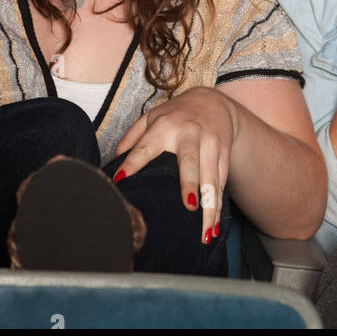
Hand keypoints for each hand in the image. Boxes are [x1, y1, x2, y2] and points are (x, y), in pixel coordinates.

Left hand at [114, 86, 238, 243]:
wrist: (214, 101)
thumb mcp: (152, 116)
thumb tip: (113, 162)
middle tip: (189, 206)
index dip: (133, 161)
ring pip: (211, 179)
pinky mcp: (224, 154)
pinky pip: (221, 183)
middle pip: (190, 162)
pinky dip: (218, 207)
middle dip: (190, 183)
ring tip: (205, 234)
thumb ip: (132, 137)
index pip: (146, 147)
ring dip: (210, 207)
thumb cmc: (176, 113)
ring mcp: (210, 144)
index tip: (120, 178)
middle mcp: (189, 134)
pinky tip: (214, 228)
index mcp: (165, 125)